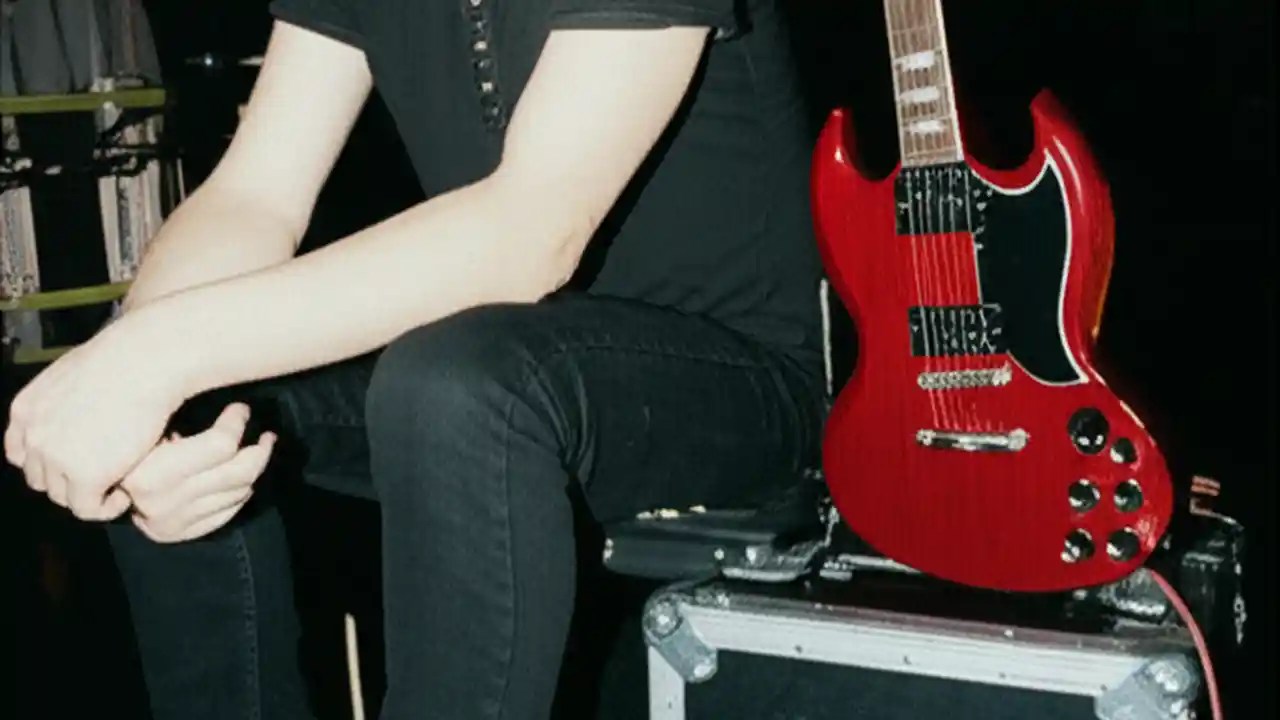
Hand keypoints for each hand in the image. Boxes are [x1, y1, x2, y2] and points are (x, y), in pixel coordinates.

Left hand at [4, 326, 187, 519]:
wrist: (144, 364)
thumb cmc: (124, 360)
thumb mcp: (74, 375)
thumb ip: (63, 402)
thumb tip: (81, 415)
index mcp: (26, 410)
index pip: (21, 453)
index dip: (48, 463)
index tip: (75, 462)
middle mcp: (33, 436)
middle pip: (41, 479)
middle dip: (70, 480)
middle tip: (103, 474)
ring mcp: (55, 458)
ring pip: (63, 497)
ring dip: (90, 495)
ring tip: (118, 484)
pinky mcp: (84, 477)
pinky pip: (88, 509)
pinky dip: (106, 507)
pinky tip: (125, 494)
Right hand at [123, 403, 276, 543]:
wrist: (98, 490)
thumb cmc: (126, 444)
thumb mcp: (145, 428)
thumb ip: (176, 421)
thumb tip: (228, 407)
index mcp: (149, 473)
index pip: (220, 445)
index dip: (236, 422)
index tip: (241, 409)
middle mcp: (161, 502)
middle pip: (238, 471)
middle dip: (259, 449)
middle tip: (266, 435)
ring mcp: (174, 522)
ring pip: (239, 490)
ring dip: (253, 469)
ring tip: (255, 451)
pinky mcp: (183, 534)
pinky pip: (230, 510)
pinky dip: (242, 491)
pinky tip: (241, 478)